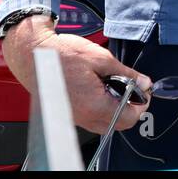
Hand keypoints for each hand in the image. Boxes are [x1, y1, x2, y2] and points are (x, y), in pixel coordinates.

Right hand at [2, 16, 151, 133]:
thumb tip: (144, 82)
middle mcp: (83, 117)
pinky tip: (98, 88)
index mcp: (94, 105)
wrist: (33, 55)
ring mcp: (73, 117)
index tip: (143, 90)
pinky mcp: (67, 113)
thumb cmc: (63, 55)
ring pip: (104, 123)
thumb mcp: (102, 59)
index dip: (141, 104)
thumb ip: (127, 74)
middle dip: (130, 107)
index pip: (129, 118)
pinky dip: (100, 107)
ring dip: (115, 108)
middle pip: (118, 124)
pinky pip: (91, 118)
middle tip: (132, 87)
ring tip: (113, 85)